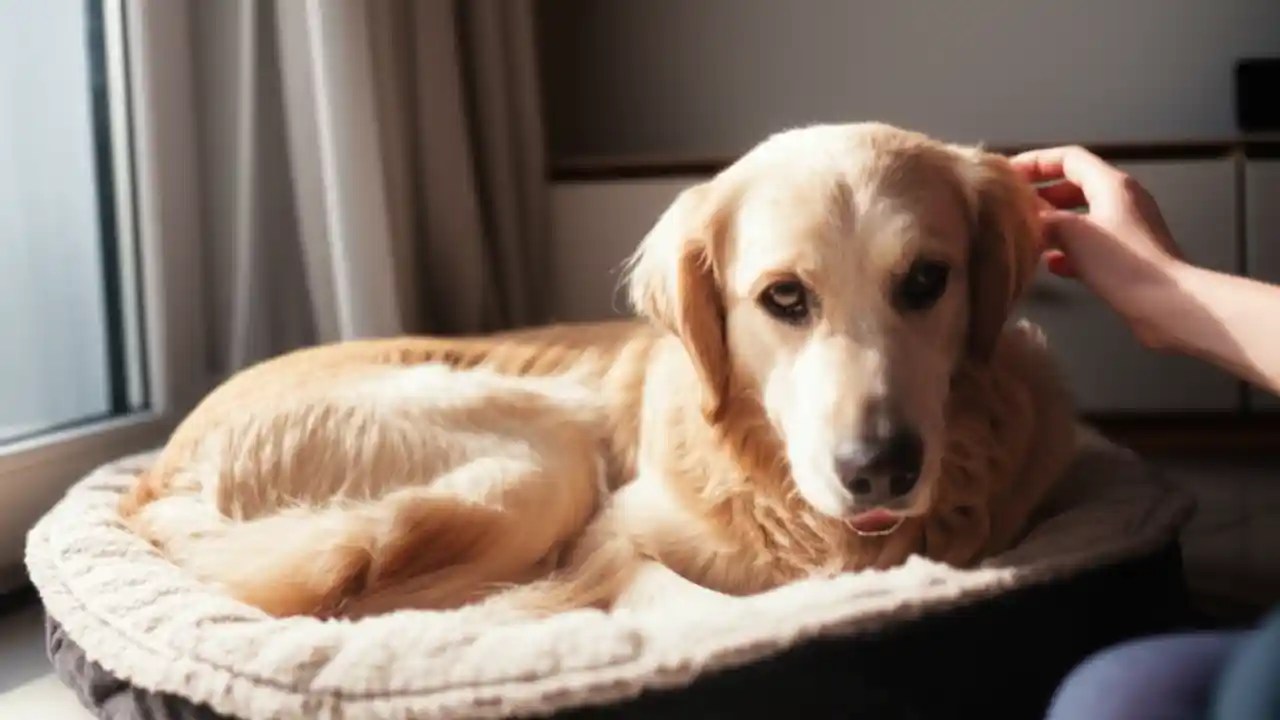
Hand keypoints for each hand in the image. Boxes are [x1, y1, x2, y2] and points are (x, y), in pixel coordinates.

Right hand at [1011, 146, 1187, 337]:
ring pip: (1082, 216)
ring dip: (1054, 223)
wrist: (1166, 303)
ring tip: (1028, 234)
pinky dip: (1069, 248)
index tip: (1009, 173)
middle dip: (1042, 193)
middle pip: (1075, 185)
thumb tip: (1026, 216)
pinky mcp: (1128, 256)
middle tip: (1013, 205)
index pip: (1069, 158)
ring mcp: (1127, 229)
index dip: (1036, 161)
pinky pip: (1091, 243)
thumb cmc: (1122, 263)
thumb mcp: (1072, 233)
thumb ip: (1044, 219)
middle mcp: (1122, 200)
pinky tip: (1051, 264)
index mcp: (1111, 184)